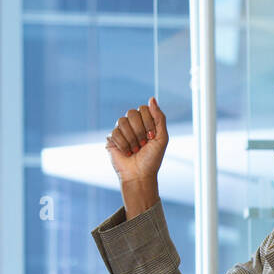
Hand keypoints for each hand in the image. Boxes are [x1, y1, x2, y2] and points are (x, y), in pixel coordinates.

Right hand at [104, 97, 166, 217]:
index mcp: (145, 121)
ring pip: (122, 122)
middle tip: (143, 144)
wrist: (140, 175)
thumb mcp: (162, 137)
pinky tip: (126, 153)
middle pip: (131, 113)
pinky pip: (114, 133)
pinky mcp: (111, 139)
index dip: (147, 122)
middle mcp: (132, 124)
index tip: (151, 137)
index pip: (143, 108)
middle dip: (139, 130)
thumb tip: (151, 98)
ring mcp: (121, 131)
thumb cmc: (152, 158)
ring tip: (135, 150)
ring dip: (131, 139)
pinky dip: (123, 144)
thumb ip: (159, 117)